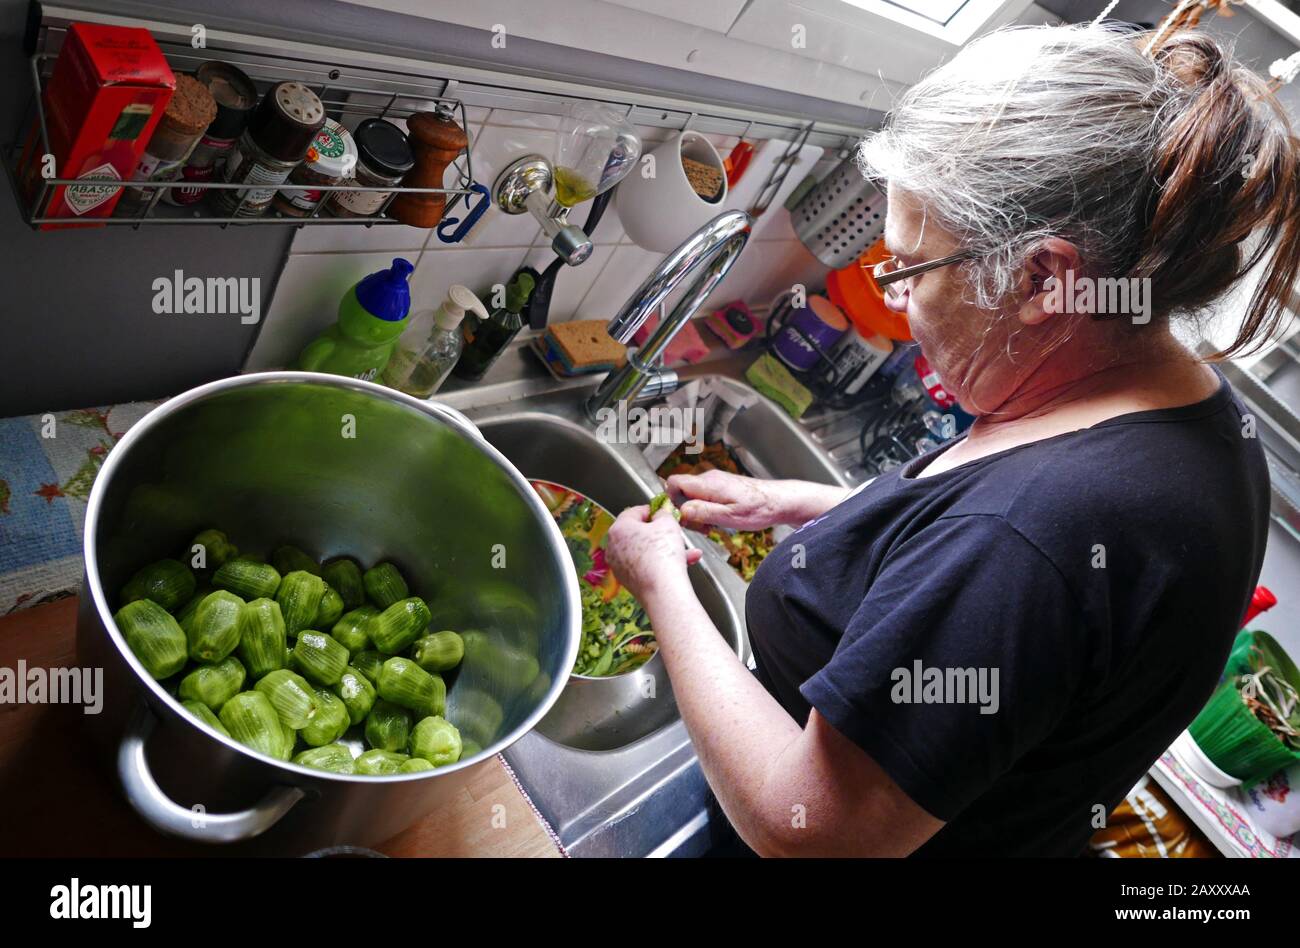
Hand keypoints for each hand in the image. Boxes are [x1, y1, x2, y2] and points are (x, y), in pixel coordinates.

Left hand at [604, 503, 702, 603]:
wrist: (663, 591)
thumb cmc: (662, 556)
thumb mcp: (668, 523)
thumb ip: (664, 514)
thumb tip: (661, 514)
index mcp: (619, 528)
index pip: (634, 512)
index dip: (652, 510)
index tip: (663, 512)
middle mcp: (614, 547)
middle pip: (639, 533)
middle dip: (661, 533)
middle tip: (674, 533)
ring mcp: (619, 565)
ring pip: (645, 551)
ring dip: (666, 549)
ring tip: (686, 552)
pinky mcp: (628, 580)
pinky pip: (646, 566)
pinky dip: (661, 563)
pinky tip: (682, 563)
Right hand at [667, 470, 784, 530]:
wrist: (779, 501)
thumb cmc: (759, 509)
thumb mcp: (729, 517)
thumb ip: (704, 512)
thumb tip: (682, 510)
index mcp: (708, 485)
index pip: (674, 483)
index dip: (671, 500)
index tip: (683, 518)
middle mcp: (709, 479)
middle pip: (681, 492)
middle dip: (686, 512)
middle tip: (702, 527)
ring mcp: (715, 481)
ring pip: (692, 496)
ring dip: (697, 512)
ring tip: (712, 525)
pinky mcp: (721, 486)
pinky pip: (703, 496)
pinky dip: (706, 509)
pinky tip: (718, 520)